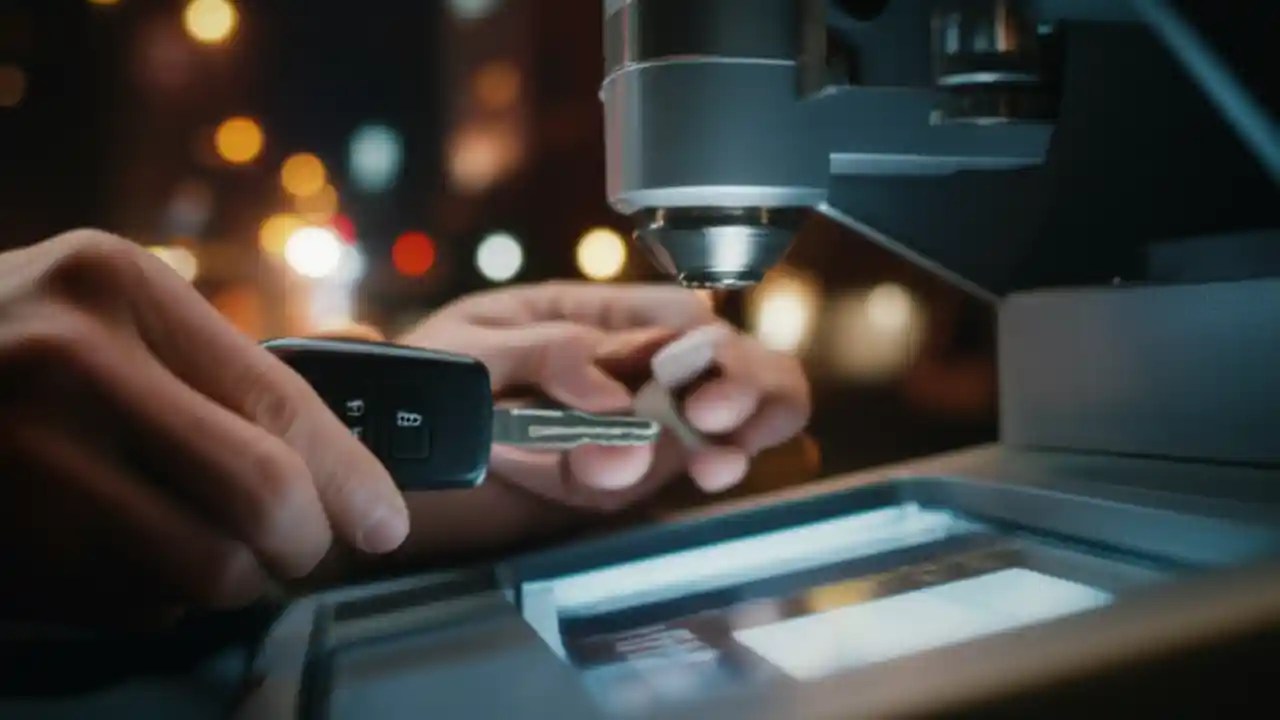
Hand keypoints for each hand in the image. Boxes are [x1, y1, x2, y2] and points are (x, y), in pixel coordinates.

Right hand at [0, 230, 408, 623]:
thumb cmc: (17, 341)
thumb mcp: (111, 304)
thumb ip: (227, 350)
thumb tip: (365, 366)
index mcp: (119, 287)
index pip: (281, 403)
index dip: (356, 477)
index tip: (390, 522)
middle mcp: (66, 364)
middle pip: (260, 499)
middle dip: (306, 542)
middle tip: (303, 545)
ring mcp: (17, 460)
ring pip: (202, 569)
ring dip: (233, 578)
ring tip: (212, 545)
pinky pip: (127, 605)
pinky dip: (154, 597)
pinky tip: (125, 552)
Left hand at [398, 281, 810, 513]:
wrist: (390, 454)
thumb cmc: (427, 378)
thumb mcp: (472, 347)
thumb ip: (544, 353)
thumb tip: (614, 393)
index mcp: (600, 319)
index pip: (681, 319)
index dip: (700, 342)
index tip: (680, 370)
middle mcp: (631, 373)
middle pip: (730, 369)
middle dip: (747, 386)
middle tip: (717, 413)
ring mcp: (634, 432)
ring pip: (724, 428)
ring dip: (731, 438)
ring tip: (716, 459)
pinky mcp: (621, 484)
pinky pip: (671, 480)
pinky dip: (694, 475)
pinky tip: (709, 472)